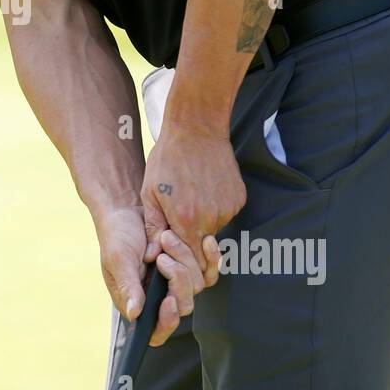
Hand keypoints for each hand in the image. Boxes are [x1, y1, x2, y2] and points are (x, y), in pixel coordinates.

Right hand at [94, 205, 217, 346]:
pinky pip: (210, 270)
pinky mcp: (191, 266)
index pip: (157, 330)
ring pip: (197, 286)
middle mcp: (159, 297)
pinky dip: (211, 257)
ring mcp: (177, 282)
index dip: (167, 321)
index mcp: (138, 302)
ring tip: (167, 238)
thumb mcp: (118, 260)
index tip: (169, 301)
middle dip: (177, 280)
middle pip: (183, 306)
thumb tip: (134, 314)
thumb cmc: (117, 236)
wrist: (129, 208)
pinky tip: (206, 242)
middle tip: (161, 257)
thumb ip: (128, 286)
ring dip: (186, 260)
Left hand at [141, 124, 245, 290]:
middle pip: (203, 247)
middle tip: (179, 214)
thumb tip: (152, 256)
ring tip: (190, 196)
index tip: (173, 248)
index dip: (182, 258)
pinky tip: (205, 188)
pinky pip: (225, 213)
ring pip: (215, 229)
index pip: (190, 260)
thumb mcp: (150, 192)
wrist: (197, 129)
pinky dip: (215, 207)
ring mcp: (229, 208)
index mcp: (187, 221)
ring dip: (203, 222)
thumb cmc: (167, 159)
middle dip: (191, 240)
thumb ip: (153, 228)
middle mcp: (212, 219)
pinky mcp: (239, 198)